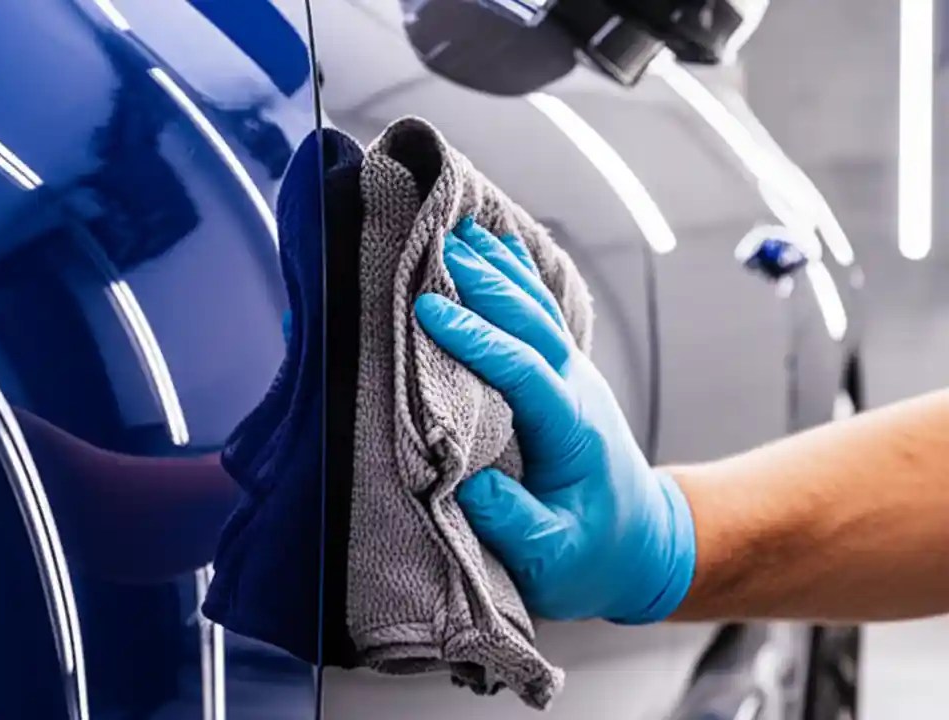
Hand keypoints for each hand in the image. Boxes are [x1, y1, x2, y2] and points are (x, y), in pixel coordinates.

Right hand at [413, 219, 694, 622]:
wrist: (645, 543)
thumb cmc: (595, 555)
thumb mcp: (555, 557)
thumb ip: (514, 522)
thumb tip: (468, 482)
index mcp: (571, 429)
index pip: (522, 368)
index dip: (476, 337)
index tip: (429, 312)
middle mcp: (575, 389)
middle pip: (531, 320)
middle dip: (484, 280)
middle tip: (437, 246)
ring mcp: (572, 376)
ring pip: (536, 308)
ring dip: (498, 267)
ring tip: (457, 228)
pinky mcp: (561, 374)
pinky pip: (537, 313)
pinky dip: (513, 275)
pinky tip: (491, 248)